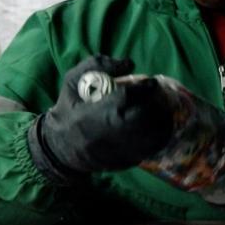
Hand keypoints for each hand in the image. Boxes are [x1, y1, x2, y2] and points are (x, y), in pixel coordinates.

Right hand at [28, 55, 174, 183]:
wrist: (61, 148)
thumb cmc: (69, 109)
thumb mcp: (73, 82)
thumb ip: (98, 65)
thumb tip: (129, 63)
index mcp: (93, 113)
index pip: (125, 98)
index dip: (143, 88)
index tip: (152, 83)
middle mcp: (108, 134)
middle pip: (144, 117)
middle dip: (155, 104)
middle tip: (158, 96)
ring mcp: (118, 150)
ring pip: (152, 135)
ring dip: (162, 119)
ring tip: (162, 109)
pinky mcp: (127, 161)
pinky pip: (152, 148)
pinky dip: (161, 135)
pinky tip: (160, 125)